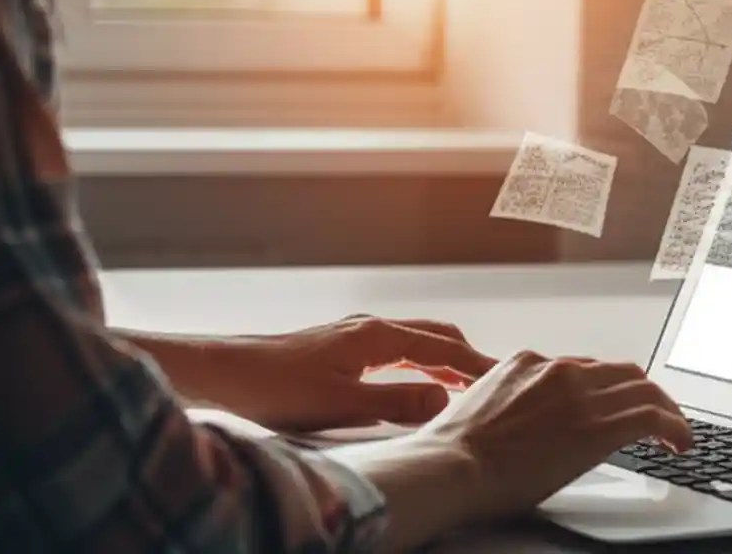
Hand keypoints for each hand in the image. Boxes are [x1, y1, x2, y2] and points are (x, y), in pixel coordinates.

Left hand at [126, 315, 495, 431]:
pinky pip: (396, 350)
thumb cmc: (276, 388)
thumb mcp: (342, 404)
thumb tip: (447, 401)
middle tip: (495, 381)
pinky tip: (417, 382)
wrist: (223, 373)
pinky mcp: (340, 347)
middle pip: (435, 335)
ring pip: (415, 341)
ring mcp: (354, 334)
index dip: (478, 366)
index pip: (444, 349)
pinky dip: (419, 363)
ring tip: (467, 384)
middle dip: (468, 356)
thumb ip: (397, 403)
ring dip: (444, 360)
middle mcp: (370, 327)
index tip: (508, 378)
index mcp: (378, 336)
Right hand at [329, 351, 692, 548]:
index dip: (604, 388)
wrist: (451, 465)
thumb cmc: (452, 452)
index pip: (582, 369)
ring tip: (674, 431)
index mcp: (526, 363)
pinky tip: (680, 442)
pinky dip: (674, 426)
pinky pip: (651, 416)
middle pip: (619, 371)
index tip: (611, 404)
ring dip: (663, 409)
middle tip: (655, 414)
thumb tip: (520, 428)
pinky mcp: (599, 425)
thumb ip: (509, 406)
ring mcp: (580, 394)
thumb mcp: (480, 411)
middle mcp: (558, 370)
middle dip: (642, 391)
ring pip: (642, 387)